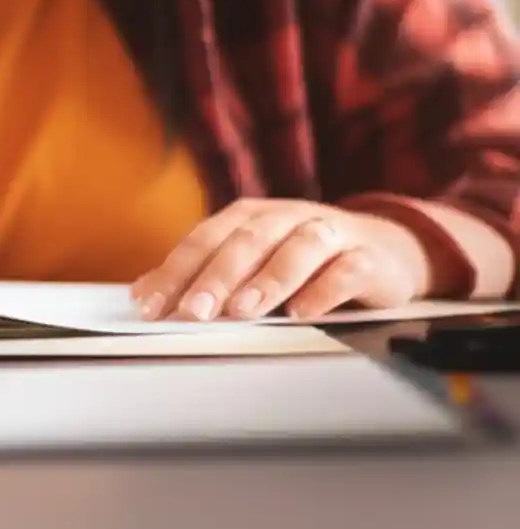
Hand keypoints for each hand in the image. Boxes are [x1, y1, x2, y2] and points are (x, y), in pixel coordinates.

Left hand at [131, 199, 431, 320]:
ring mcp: (330, 233)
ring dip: (269, 278)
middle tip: (193, 311)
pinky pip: (347, 269)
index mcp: (251, 217)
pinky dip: (324, 289)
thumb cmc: (304, 260)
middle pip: (248, 240)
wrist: (386, 250)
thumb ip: (201, 273)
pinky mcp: (369, 257)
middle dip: (217, 276)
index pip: (205, 239)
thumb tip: (142, 292)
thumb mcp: (251, 262)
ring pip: (298, 248)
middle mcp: (287, 217)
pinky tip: (302, 311)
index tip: (150, 305)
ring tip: (243, 310)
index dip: (176, 270)